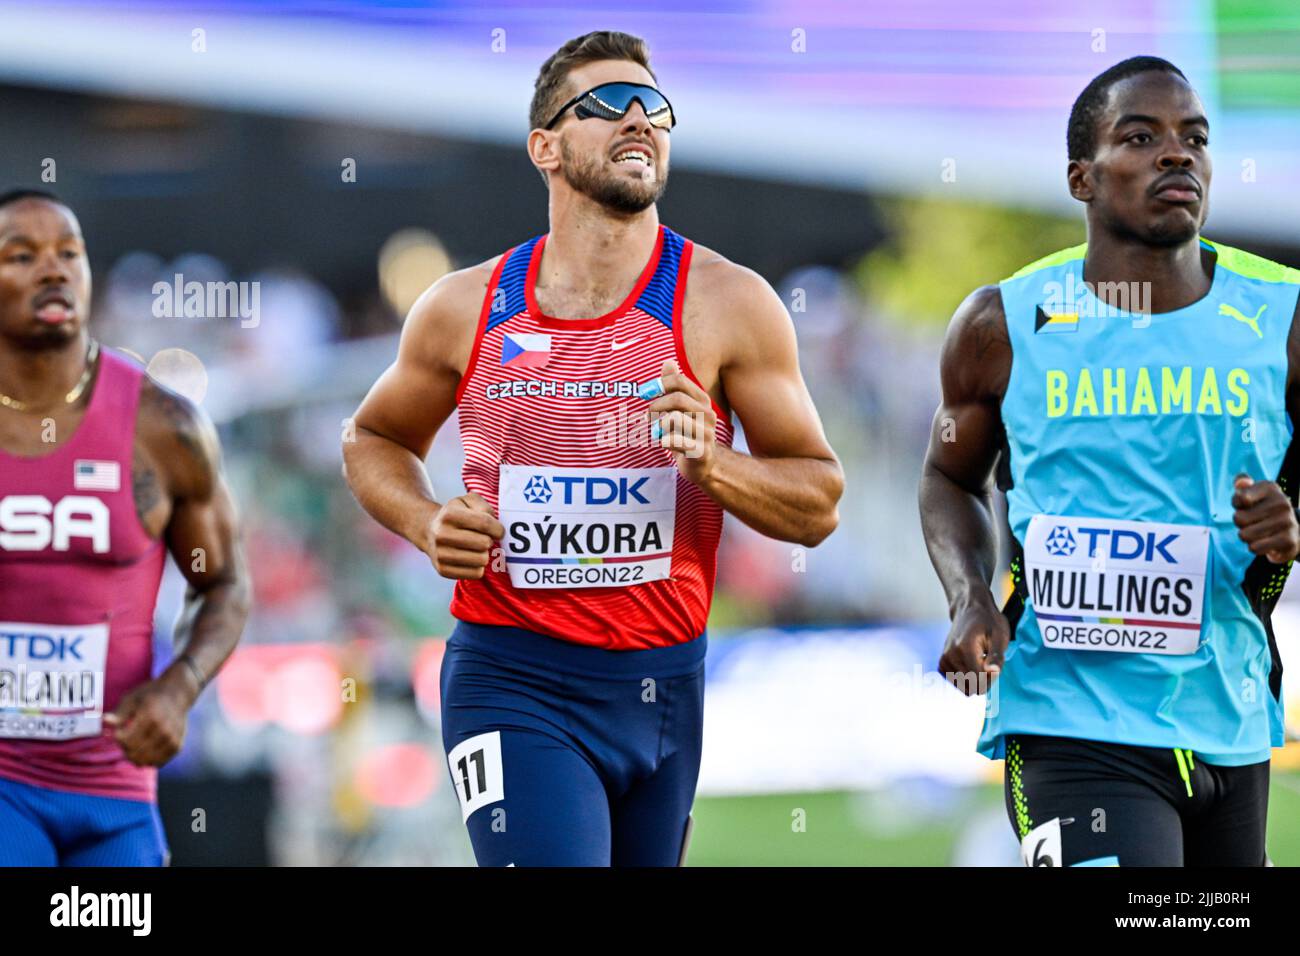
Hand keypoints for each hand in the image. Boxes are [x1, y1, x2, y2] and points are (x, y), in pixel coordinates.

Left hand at [103, 668, 197, 766]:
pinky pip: (157, 762)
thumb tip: (104, 721)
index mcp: (150, 715)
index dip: (117, 737)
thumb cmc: (150, 696)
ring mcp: (171, 738)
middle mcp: (163, 728)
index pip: (125, 739)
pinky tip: (145, 749)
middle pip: (134, 752)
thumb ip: (119, 713)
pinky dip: (148, 760)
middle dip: (125, 748)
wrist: (178, 693)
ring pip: (145, 760)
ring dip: (135, 756)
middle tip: (126, 737)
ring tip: (135, 744)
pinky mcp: (177, 746)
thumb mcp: (132, 699)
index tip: (118, 730)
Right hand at [424, 493, 504, 579]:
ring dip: (484, 553)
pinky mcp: (443, 570)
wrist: (429, 530)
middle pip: (484, 543)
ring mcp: (441, 554)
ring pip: (482, 560)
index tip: (498, 531)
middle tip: (483, 538)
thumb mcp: (468, 501)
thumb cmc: (456, 515)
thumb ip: (484, 506)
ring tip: (476, 548)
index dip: (498, 528)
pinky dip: (478, 566)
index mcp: (449, 515)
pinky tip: (471, 558)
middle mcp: (441, 535)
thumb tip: (494, 525)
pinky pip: (476, 573)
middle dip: (489, 540)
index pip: (485, 523)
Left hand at [642, 360, 718, 483]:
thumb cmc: (687, 433)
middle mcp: (708, 415)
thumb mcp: (680, 408)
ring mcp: (706, 434)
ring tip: (657, 433)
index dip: (659, 384)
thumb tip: (669, 361)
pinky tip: (663, 443)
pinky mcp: (701, 453)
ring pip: (675, 418)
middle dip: (656, 406)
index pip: (680, 381)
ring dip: (659, 426)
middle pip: (677, 398)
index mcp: (702, 400)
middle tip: (648, 417)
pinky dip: (664, 440)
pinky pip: (676, 440)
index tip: (645, 393)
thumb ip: (675, 386)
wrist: (703, 465)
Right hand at [937, 592, 1008, 695]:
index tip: (996, 667)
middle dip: (984, 680)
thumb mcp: (999, 635)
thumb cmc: (988, 621)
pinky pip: (955, 682)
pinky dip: (966, 678)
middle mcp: (950, 655)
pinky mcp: (942, 663)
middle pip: (971, 685)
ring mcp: (944, 659)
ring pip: (963, 686)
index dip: (991, 679)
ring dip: (975, 679)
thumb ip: (996, 655)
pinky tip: (971, 665)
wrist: (969, 609)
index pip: (978, 680)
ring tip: (980, 662)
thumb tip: (993, 672)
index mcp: (965, 648)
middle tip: (988, 663)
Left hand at [1232, 473, 1299, 563]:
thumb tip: (1241, 482)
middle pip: (1238, 519)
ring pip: (1244, 535)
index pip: (1240, 498)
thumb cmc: (1262, 510)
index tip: (1246, 504)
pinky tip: (1266, 542)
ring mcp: (1287, 521)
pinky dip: (1255, 547)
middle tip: (1254, 522)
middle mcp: (1281, 502)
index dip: (1237, 504)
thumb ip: (1242, 484)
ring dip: (1247, 537)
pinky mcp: (1289, 540)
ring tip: (1260, 532)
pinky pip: (1254, 548)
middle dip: (1241, 524)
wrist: (1291, 531)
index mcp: (1270, 488)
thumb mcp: (1252, 493)